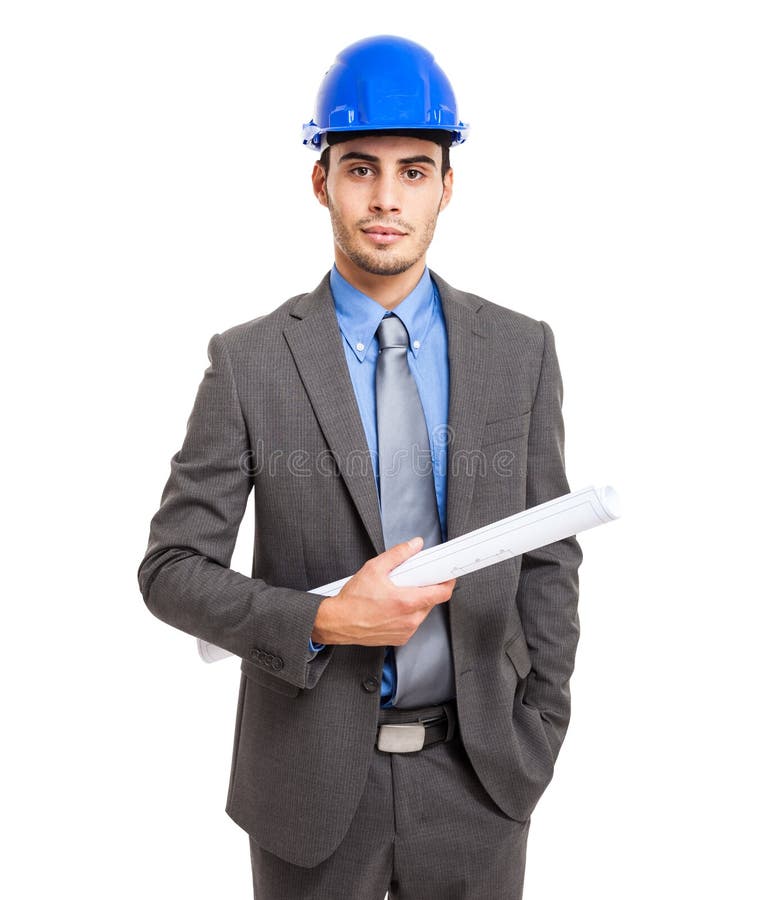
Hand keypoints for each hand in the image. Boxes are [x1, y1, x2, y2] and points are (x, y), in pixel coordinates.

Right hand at [310, 536, 456, 646]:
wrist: (338, 622)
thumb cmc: (353, 600)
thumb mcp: (374, 568)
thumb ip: (398, 554)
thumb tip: (414, 545)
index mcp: (407, 602)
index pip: (441, 593)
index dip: (448, 582)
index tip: (448, 574)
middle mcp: (409, 620)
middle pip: (431, 601)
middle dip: (425, 588)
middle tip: (412, 579)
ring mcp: (406, 631)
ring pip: (421, 612)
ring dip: (416, 601)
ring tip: (398, 593)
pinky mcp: (400, 639)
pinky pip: (411, 623)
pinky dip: (407, 614)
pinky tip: (392, 607)